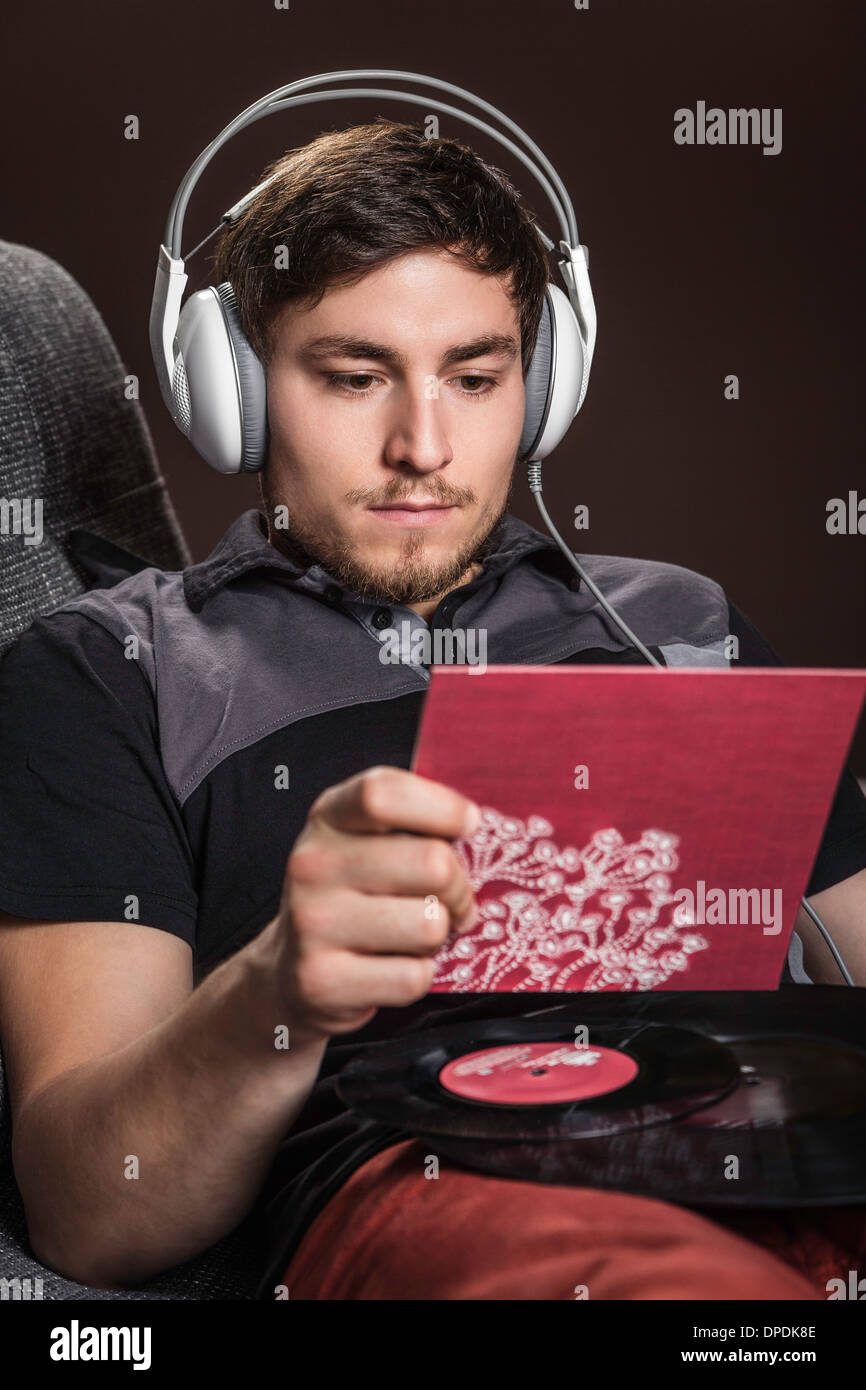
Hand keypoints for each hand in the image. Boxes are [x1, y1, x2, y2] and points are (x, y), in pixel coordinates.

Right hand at [269, 766, 479, 1040]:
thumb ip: (412, 823)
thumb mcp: (366, 842)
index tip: (468, 824)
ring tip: (414, 935)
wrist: (289, 971)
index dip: (441, 806)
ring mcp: (312, 924)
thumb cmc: (351, 896)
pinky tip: (392, 966)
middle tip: (452, 901)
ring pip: (430, 925)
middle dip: (459, 888)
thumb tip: (472, 825)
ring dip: (437, 936)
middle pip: (432, 863)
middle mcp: (312, 865)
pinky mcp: (322, 980)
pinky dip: (418, 976)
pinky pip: (414, 977)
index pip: (384, 793)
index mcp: (328, 817)